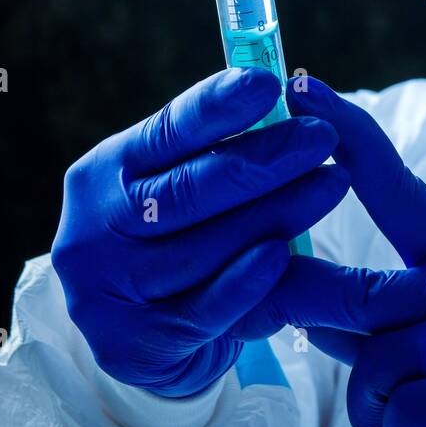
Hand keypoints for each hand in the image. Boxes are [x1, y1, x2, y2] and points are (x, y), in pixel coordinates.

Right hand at [52, 68, 349, 396]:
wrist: (149, 340)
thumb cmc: (178, 242)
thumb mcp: (182, 188)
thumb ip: (216, 151)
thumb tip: (287, 96)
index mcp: (105, 173)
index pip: (165, 131)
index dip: (217, 107)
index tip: (268, 82)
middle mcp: (93, 228)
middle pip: (188, 189)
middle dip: (264, 159)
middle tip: (321, 136)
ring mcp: (106, 290)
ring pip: (203, 247)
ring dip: (276, 212)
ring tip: (332, 184)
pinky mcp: (135, 343)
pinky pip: (204, 308)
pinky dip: (247, 280)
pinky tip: (285, 252)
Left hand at [284, 78, 425, 426]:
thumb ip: (375, 319)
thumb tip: (297, 296)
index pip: (403, 190)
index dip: (348, 138)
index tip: (301, 86)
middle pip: (365, 292)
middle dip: (313, 319)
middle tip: (287, 322)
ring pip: (374, 365)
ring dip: (380, 410)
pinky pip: (395, 414)